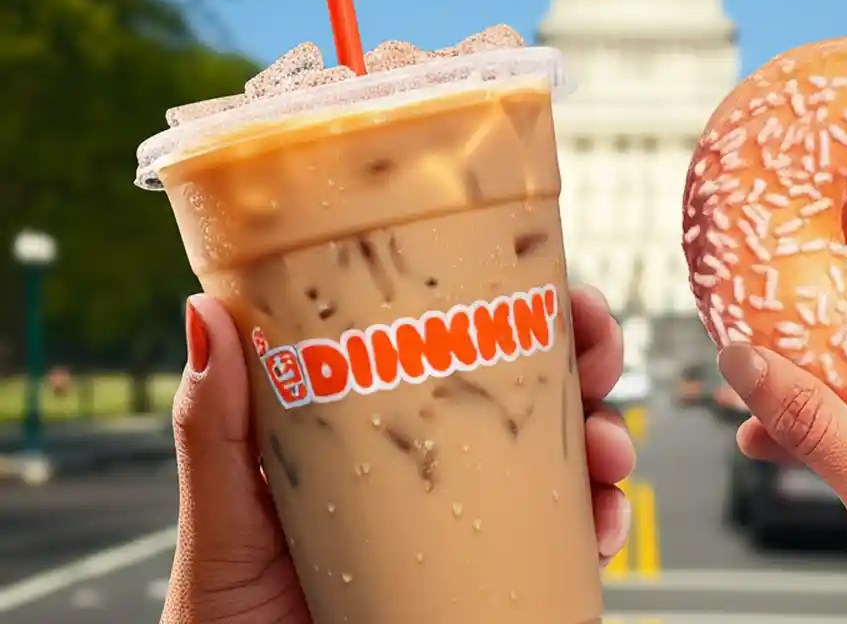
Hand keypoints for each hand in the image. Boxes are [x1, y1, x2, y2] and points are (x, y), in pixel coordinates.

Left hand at [162, 286, 633, 623]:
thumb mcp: (224, 517)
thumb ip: (216, 428)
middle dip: (585, 361)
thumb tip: (206, 316)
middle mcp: (434, 472)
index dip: (513, 310)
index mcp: (376, 430)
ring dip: (607, 438)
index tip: (549, 287)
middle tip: (601, 348)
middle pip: (528, 396)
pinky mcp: (494, 584)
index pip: (453, 348)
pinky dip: (605, 526)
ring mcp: (469, 527)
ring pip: (564, 463)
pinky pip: (568, 548)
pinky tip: (605, 524)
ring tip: (609, 448)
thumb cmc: (226, 614)